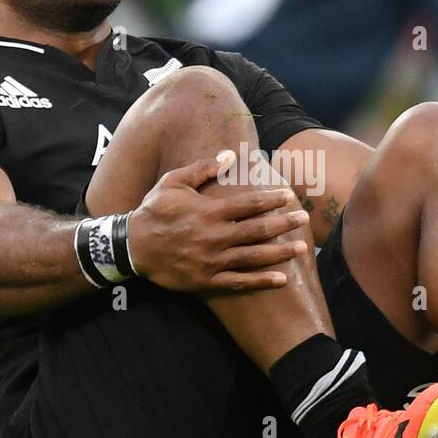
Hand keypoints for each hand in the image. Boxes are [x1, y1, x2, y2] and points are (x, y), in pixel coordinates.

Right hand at [128, 151, 310, 292]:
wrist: (132, 247)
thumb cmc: (154, 211)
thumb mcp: (173, 182)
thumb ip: (202, 169)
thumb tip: (230, 155)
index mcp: (209, 211)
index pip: (249, 204)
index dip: (272, 199)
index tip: (289, 196)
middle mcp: (215, 236)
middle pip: (258, 230)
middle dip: (284, 224)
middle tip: (304, 219)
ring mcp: (212, 260)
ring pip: (254, 256)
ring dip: (280, 252)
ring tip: (301, 248)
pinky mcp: (207, 280)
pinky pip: (240, 282)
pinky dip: (262, 281)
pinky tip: (281, 279)